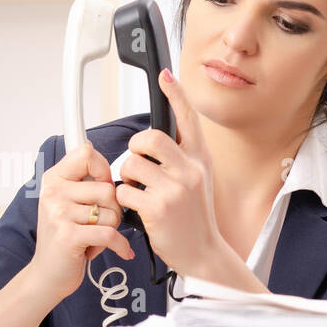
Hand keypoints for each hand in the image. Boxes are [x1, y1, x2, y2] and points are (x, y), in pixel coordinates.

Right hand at [27, 140, 135, 302]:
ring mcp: (59, 214)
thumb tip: (97, 154)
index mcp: (53, 179)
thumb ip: (81, 181)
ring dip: (112, 230)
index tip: (103, 186)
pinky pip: (110, 233)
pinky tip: (118, 250)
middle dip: (114, 210)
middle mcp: (53, 193)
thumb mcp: (64, 202)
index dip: (103, 170)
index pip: (86, 153)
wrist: (47, 274)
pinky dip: (120, 245)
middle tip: (99, 223)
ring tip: (95, 237)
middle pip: (108, 189)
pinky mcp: (69, 236)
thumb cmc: (62, 238)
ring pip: (112, 213)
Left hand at [115, 68, 222, 278]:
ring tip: (137, 189)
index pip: (187, 118)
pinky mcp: (157, 208)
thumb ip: (182, 157)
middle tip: (137, 161)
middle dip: (135, 147)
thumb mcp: (198, 180)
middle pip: (150, 137)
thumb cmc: (195, 216)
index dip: (175, 94)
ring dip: (126, 176)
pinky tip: (136, 207)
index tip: (165, 75)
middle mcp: (190, 170)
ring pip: (131, 164)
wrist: (203, 252)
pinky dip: (124, 198)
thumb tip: (158, 137)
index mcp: (199, 159)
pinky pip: (124, 190)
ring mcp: (174, 189)